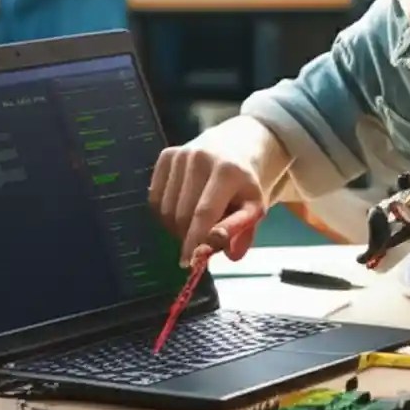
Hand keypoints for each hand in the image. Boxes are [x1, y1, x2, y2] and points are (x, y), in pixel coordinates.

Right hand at [150, 143, 265, 263]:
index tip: (189, 262)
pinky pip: (155, 198)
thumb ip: (242, 232)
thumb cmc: (245, 186)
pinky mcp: (166, 155)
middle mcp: (201, 157)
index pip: (205, 212)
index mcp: (228, 171)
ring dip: (176, 227)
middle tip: (198, 244)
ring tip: (195, 224)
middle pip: (183, 213)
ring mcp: (180, 154)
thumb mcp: (254, 208)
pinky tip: (181, 211)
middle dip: (187, 236)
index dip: (195, 240)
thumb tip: (230, 255)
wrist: (237, 147)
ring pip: (166, 209)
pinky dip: (165, 214)